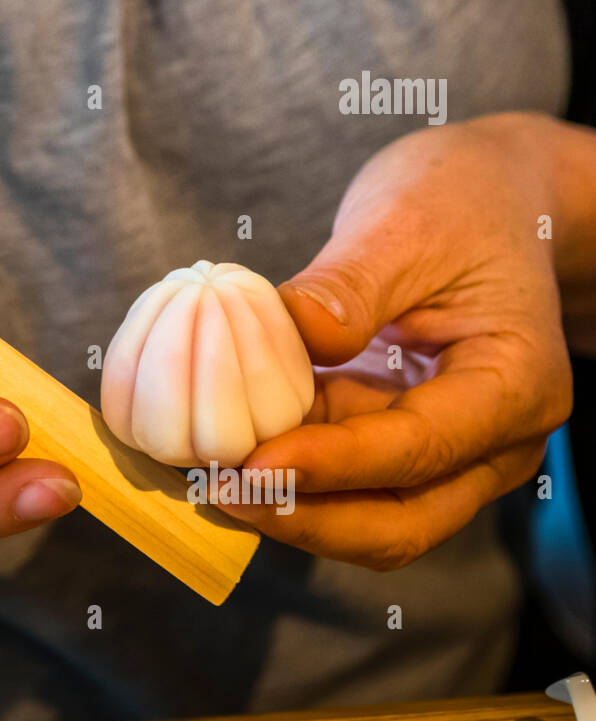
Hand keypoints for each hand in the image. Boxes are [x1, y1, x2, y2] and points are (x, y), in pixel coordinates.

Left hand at [216, 113, 572, 569]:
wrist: (487, 197)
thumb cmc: (458, 202)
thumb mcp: (406, 223)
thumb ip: (352, 283)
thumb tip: (298, 330)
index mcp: (515, 387)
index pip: (419, 450)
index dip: (332, 466)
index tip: (253, 465)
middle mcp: (492, 442)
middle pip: (399, 523)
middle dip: (304, 516)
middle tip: (217, 491)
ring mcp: (448, 452)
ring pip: (366, 515)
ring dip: (286, 503)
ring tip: (205, 479)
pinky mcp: (397, 440)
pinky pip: (342, 477)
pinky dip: (285, 472)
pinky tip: (223, 453)